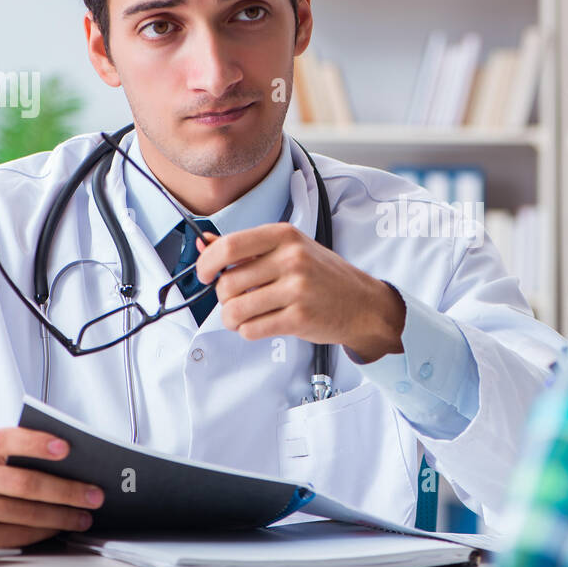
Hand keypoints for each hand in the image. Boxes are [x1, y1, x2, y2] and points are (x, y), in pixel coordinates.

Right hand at [0, 428, 104, 547]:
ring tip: (84, 515)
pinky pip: (15, 536)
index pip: (5, 440)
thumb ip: (15, 451)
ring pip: (24, 514)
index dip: (36, 443)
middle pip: (23, 484)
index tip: (67, 448)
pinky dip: (42, 532)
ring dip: (61, 516)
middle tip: (94, 494)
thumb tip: (70, 460)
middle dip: (66, 490)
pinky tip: (59, 527)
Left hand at [193, 222, 406, 362]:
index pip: (229, 246)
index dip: (207, 264)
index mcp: (285, 235)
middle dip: (223, 297)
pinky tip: (261, 324)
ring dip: (232, 318)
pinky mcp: (299, 318)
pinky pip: (251, 329)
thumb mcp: (290, 249)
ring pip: (235, 309)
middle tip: (235, 299)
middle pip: (227, 283)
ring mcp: (296, 289)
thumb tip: (203, 243)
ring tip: (244, 316)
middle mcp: (291, 259)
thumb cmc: (324, 276)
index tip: (204, 274)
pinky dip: (248, 331)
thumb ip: (247, 247)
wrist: (364, 304)